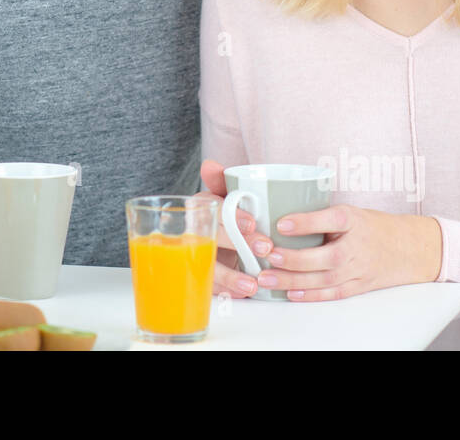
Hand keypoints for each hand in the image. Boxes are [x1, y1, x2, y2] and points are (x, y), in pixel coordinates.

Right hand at [197, 159, 273, 298]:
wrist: (216, 238)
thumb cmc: (228, 214)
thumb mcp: (226, 195)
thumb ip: (222, 181)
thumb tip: (209, 165)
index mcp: (201, 206)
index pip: (210, 206)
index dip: (231, 215)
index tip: (252, 223)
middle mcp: (195, 229)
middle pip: (209, 236)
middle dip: (235, 244)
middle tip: (264, 249)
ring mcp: (196, 255)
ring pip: (207, 266)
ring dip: (230, 276)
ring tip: (253, 285)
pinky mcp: (201, 275)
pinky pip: (209, 285)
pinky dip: (226, 291)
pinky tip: (243, 295)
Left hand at [249, 206, 441, 300]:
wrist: (408, 248)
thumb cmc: (371, 226)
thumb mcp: (349, 212)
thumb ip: (320, 216)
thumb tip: (278, 216)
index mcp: (354, 220)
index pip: (331, 219)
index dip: (306, 222)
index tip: (281, 223)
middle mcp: (358, 246)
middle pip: (328, 256)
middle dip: (295, 259)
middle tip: (269, 255)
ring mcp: (360, 269)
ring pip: (326, 279)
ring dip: (294, 280)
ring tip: (268, 278)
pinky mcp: (359, 286)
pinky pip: (333, 293)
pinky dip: (312, 295)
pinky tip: (291, 293)